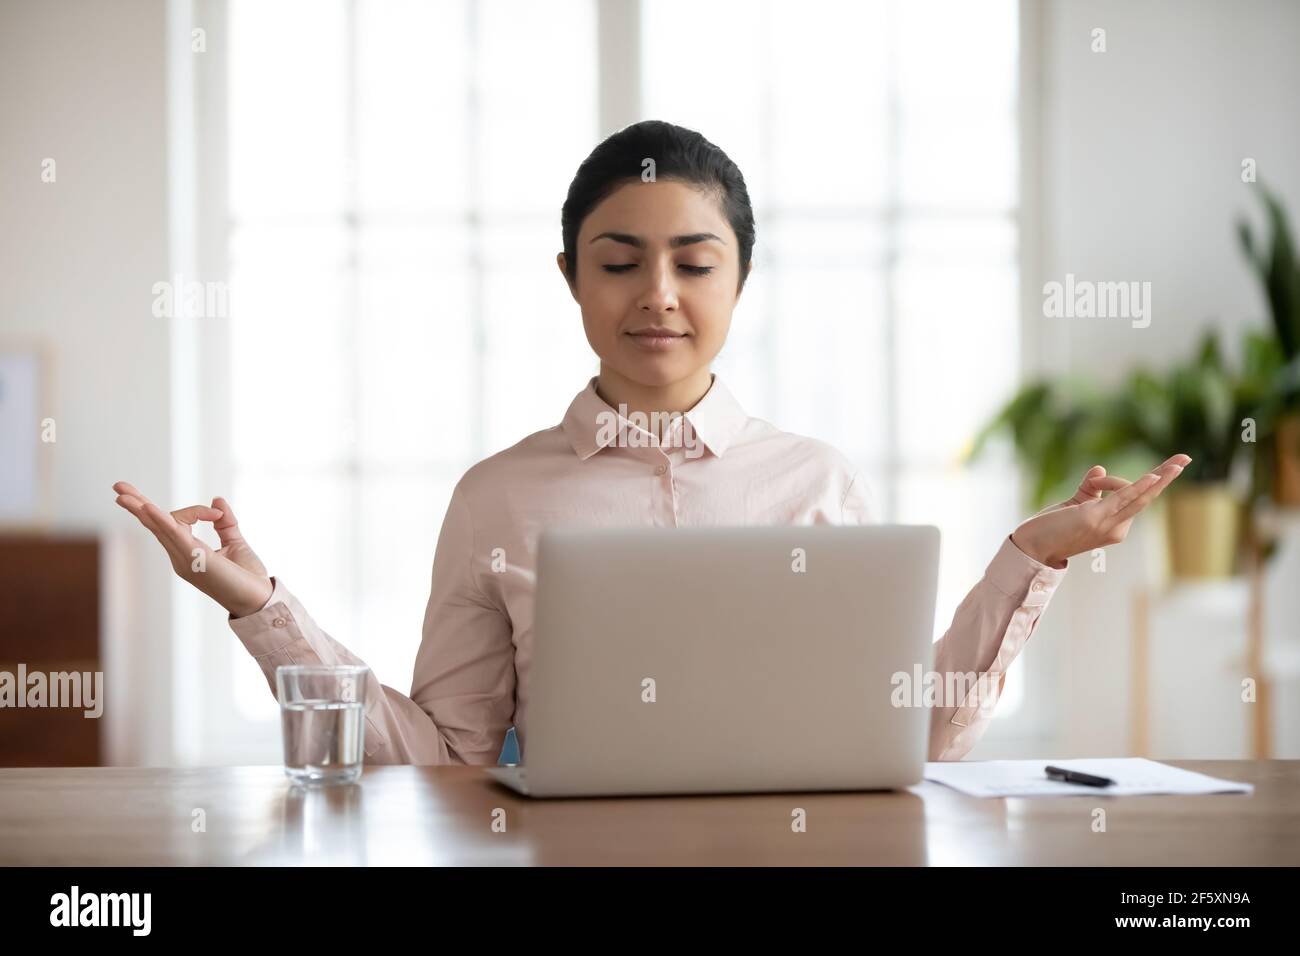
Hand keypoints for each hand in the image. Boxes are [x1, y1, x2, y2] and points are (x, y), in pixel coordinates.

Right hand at [112, 481, 273, 617]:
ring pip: (158, 528)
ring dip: (140, 508)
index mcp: (187, 553)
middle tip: (118, 486)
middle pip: (154, 525)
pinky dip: (161, 520)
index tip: (217, 514)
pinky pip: (174, 536)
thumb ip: (225, 523)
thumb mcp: (235, 543)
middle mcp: (180, 557)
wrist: (260, 599)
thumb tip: (216, 499)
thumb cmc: (247, 577)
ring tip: (121, 493)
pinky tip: (147, 508)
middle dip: (137, 505)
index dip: (197, 511)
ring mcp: (185, 559)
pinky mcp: (195, 559)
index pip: (178, 521)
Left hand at [1009, 454, 1191, 568]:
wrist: (1031, 548)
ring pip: (1139, 497)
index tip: (1167, 466)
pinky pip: (1123, 499)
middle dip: (1166, 477)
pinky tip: (1153, 476)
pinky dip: (1139, 487)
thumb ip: (1090, 486)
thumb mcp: (1075, 503)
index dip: (1148, 482)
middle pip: (1145, 497)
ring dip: (1160, 479)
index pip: (1134, 497)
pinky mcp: (1096, 518)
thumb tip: (1101, 469)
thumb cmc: (1051, 529)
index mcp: (1115, 526)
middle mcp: (1117, 529)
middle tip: (1185, 458)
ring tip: (1178, 463)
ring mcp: (1108, 525)